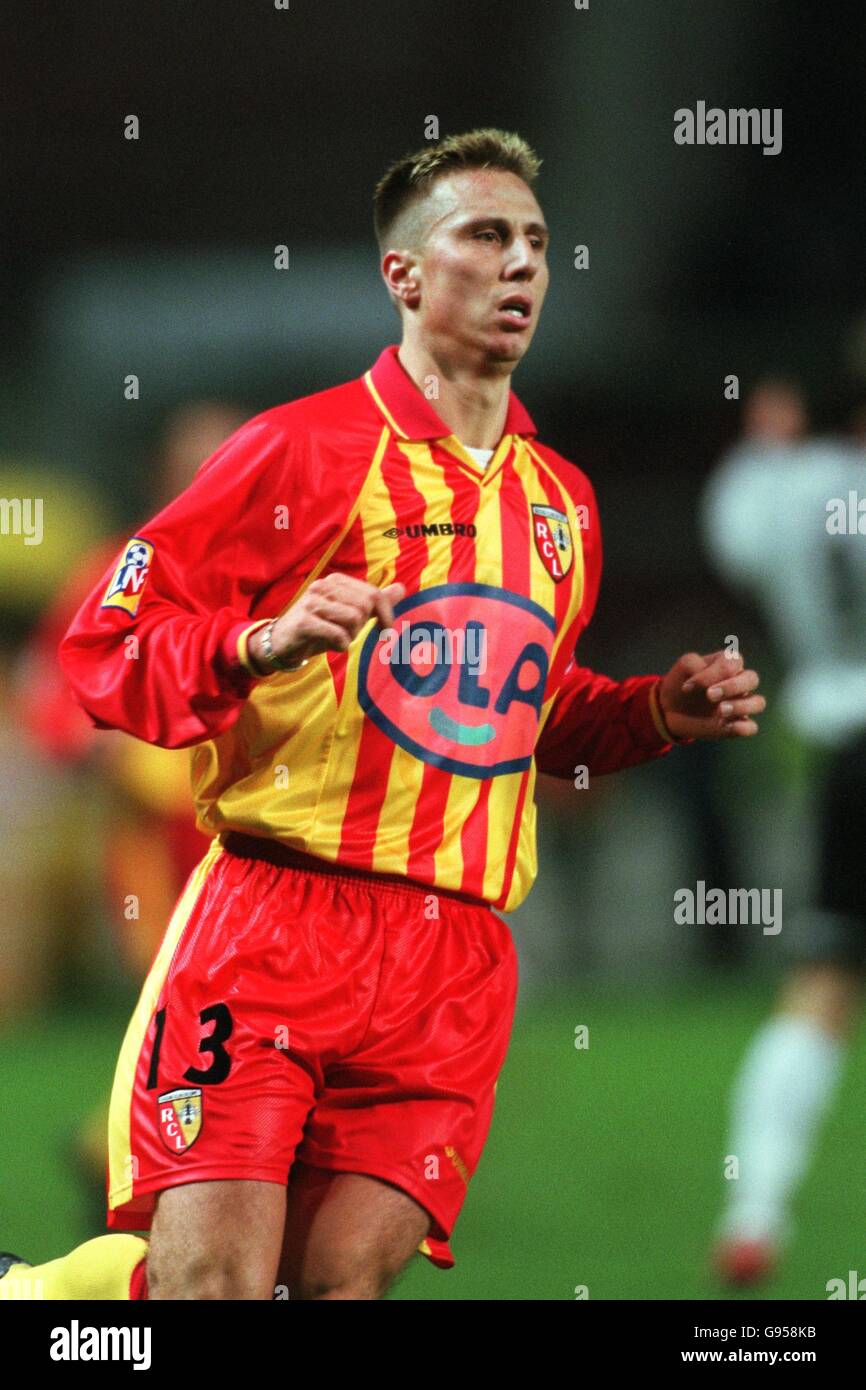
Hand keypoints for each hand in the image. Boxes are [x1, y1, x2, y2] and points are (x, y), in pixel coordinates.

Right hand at [247, 573, 405, 673]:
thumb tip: (402, 589)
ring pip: (354, 619)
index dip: (386, 615)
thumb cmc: (319, 627)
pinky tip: (331, 646)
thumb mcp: (349, 613)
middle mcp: (323, 587)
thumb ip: (375, 601)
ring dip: (350, 636)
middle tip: (348, 635)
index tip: (385, 632)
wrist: (282, 643)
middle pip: (366, 605)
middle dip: (363, 626)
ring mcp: (312, 602)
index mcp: (336, 581)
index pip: (374, 594)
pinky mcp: (304, 621)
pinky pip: (338, 635)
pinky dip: (340, 645)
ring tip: (336, 638)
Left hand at [658, 649, 764, 740]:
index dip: (712, 674)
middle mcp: (739, 682)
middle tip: (709, 696)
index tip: (687, 687)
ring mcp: (740, 704)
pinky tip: (723, 725)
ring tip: (720, 711)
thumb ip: (695, 664)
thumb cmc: (681, 682)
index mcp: (728, 663)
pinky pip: (751, 727)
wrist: (671, 709)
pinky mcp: (737, 724)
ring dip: (741, 706)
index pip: (733, 663)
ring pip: (758, 702)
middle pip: (752, 679)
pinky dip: (742, 727)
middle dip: (732, 687)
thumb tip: (707, 679)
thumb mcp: (683, 666)